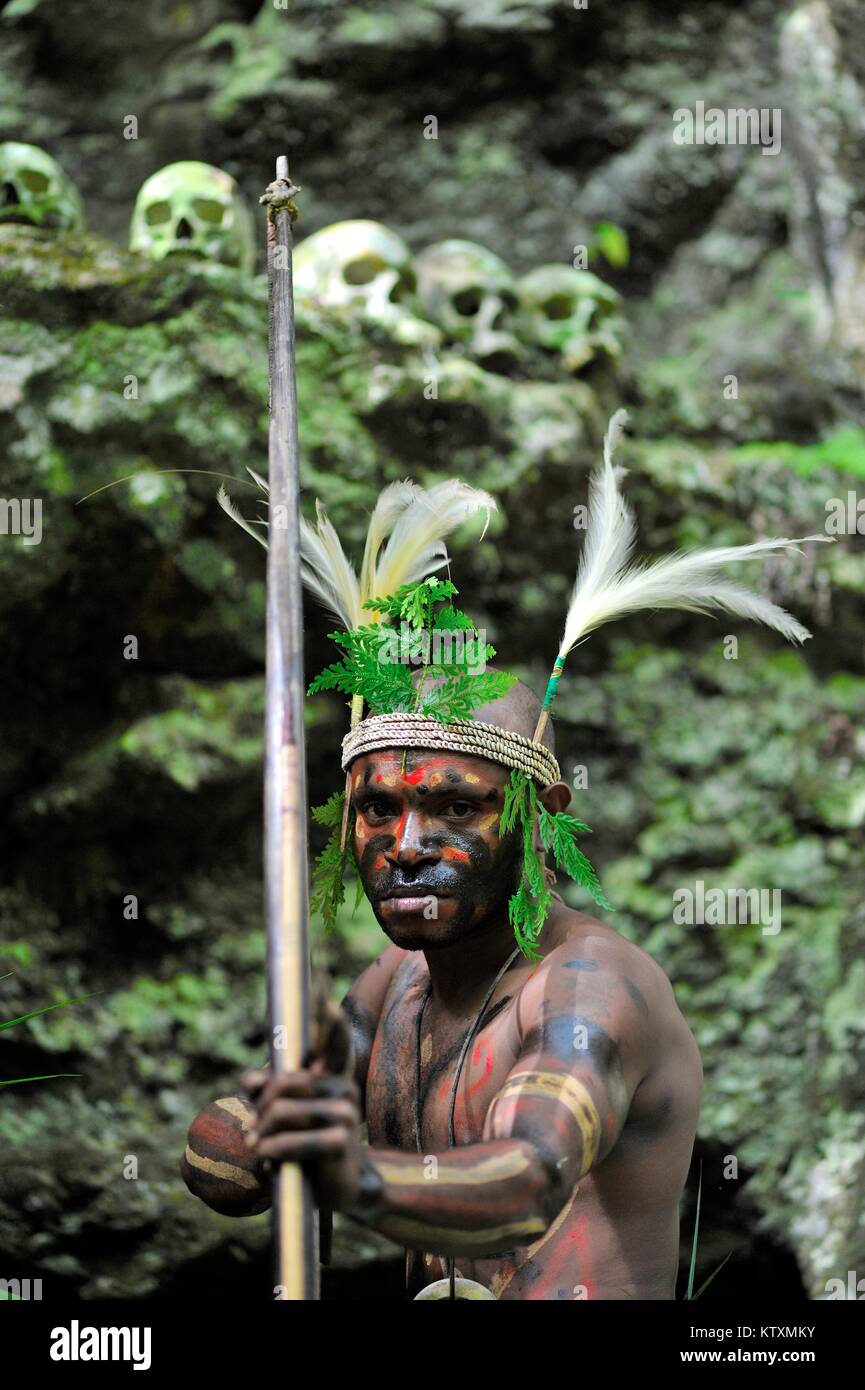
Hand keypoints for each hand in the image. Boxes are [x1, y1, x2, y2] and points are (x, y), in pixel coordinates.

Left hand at [241, 1001, 361, 1211]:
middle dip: (261, 1106)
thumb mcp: (281, 1117)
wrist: (335, 1189)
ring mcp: (345, 1113)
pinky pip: (295, 1140)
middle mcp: (342, 1087)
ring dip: (262, 1133)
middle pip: (284, 1081)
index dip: (331, 1022)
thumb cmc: (305, 1146)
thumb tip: (251, 1080)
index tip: (325, 1001)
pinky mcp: (342, 1141)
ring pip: (283, 1110)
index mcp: (330, 1075)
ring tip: (255, 1147)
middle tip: (251, 1129)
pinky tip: (265, 1160)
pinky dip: (273, 1151)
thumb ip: (266, 1093)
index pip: (334, 1041)